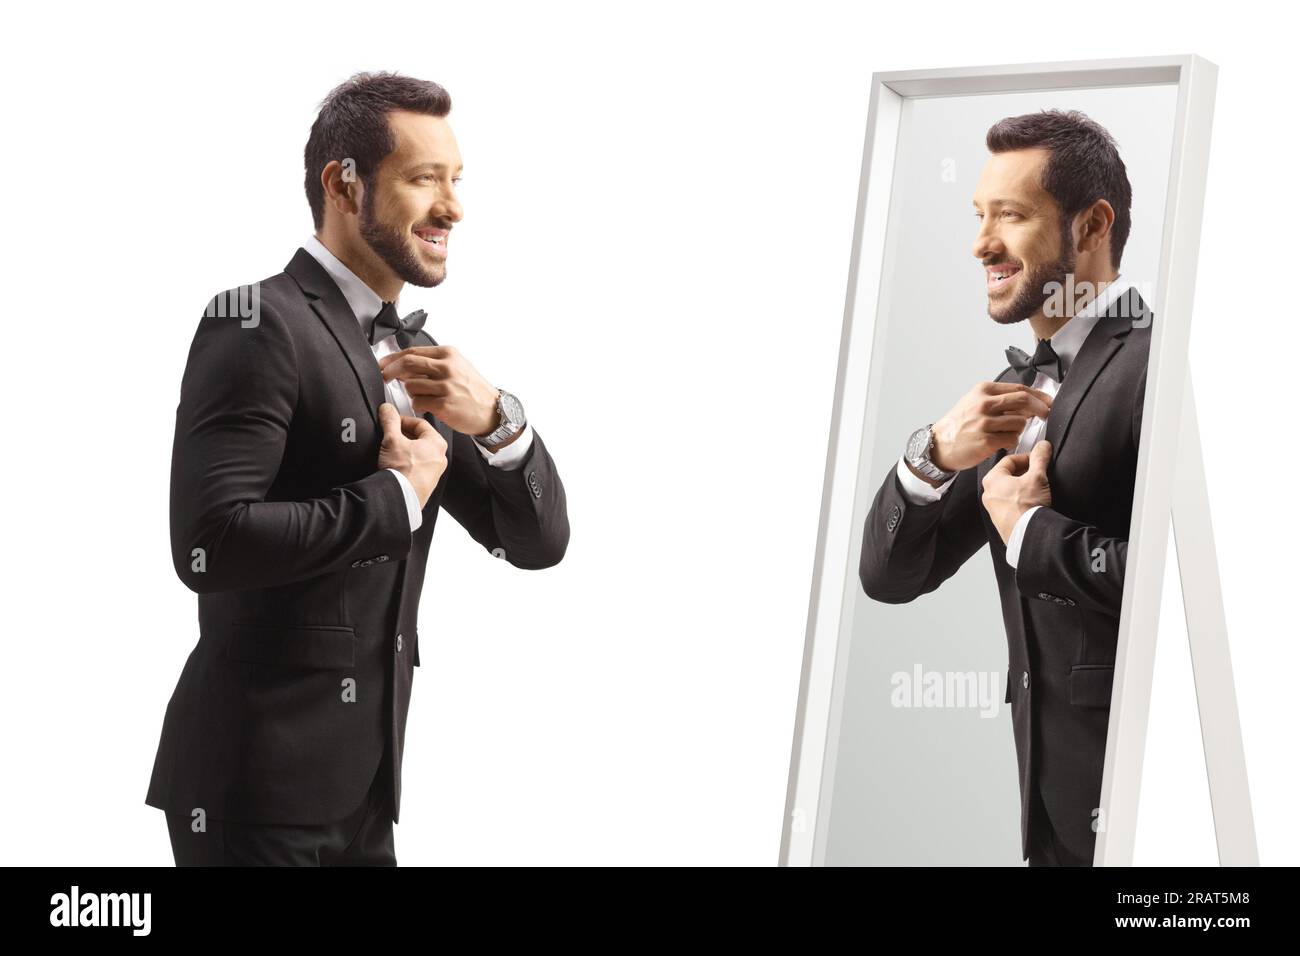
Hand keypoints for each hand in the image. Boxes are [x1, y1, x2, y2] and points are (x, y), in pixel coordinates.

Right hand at [376, 402, 447, 505]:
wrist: (401, 498)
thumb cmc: (402, 471)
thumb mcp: (392, 439)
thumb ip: (389, 421)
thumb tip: (387, 410)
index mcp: (437, 443)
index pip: (420, 423)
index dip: (402, 420)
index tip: (392, 421)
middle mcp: (440, 458)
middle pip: (420, 439)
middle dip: (403, 435)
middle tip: (389, 435)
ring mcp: (435, 472)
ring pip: (418, 454)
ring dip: (404, 450)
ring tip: (390, 451)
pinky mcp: (427, 484)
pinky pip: (417, 468)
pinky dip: (407, 464)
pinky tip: (395, 466)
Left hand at [378, 345, 499, 436]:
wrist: (493, 411)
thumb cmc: (474, 390)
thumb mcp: (458, 367)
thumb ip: (434, 363)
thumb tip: (404, 364)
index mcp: (449, 354)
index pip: (412, 351)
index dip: (393, 358)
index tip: (383, 364)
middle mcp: (447, 367)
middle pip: (407, 364)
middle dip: (390, 371)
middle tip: (385, 378)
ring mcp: (446, 386)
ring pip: (411, 386)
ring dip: (411, 393)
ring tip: (423, 397)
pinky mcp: (444, 405)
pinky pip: (418, 403)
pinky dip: (418, 405)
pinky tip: (428, 407)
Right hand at [930, 382, 1053, 472]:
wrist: (938, 445)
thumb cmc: (958, 425)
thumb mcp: (974, 402)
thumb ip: (999, 399)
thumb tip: (1029, 400)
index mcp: (983, 390)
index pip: (1020, 388)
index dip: (1039, 396)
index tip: (1048, 402)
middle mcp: (983, 403)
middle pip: (1024, 400)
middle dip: (1041, 408)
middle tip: (1046, 415)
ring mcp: (984, 422)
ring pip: (1020, 423)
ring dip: (1020, 429)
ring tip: (1007, 433)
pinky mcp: (985, 440)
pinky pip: (1012, 439)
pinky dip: (1011, 442)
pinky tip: (1001, 443)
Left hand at [981, 439, 1052, 544]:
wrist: (1027, 534)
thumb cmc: (1026, 507)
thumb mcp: (1037, 477)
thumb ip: (1040, 458)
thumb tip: (1043, 447)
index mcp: (992, 479)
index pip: (1009, 460)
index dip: (1026, 457)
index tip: (1037, 458)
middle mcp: (988, 494)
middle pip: (1008, 475)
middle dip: (1025, 472)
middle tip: (1039, 473)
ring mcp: (993, 509)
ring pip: (1009, 491)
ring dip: (1023, 487)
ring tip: (1038, 489)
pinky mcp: (1001, 521)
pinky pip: (1010, 505)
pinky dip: (1021, 501)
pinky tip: (1032, 504)